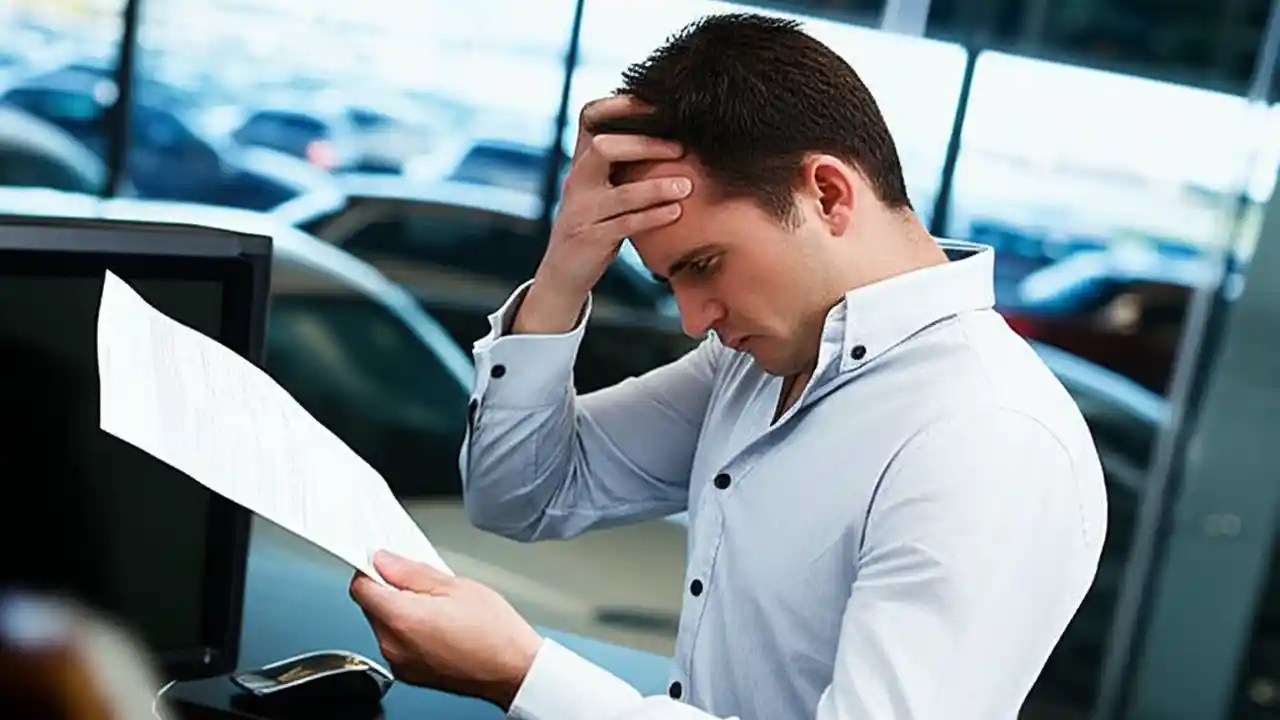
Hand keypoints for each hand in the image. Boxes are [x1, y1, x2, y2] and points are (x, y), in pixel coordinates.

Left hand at [349, 551, 542, 709]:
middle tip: (424, 584)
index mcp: (401, 619)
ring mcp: (399, 663)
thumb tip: (384, 561)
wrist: (513, 670)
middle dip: (389, 590)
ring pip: (383, 624)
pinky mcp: (409, 674)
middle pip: (371, 606)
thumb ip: (411, 572)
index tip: (386, 562)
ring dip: (399, 611)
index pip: (361, 587)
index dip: (371, 569)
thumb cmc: (494, 632)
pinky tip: (437, 626)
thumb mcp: (455, 585)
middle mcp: (393, 645)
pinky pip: (396, 644)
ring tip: (436, 607)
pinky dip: (407, 632)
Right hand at [516, 95, 690, 333]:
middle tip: (681, 147)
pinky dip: (653, 217)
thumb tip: (668, 133)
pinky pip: (626, 225)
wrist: (563, 274)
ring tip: (687, 185)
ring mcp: (582, 212)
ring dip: (657, 187)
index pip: (589, 120)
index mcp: (581, 165)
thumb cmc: (595, 226)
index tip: (653, 102)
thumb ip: (621, 165)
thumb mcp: (601, 191)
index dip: (617, 106)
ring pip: (620, 193)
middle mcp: (577, 183)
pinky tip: (676, 212)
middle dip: (644, 144)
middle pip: (603, 149)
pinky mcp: (591, 240)